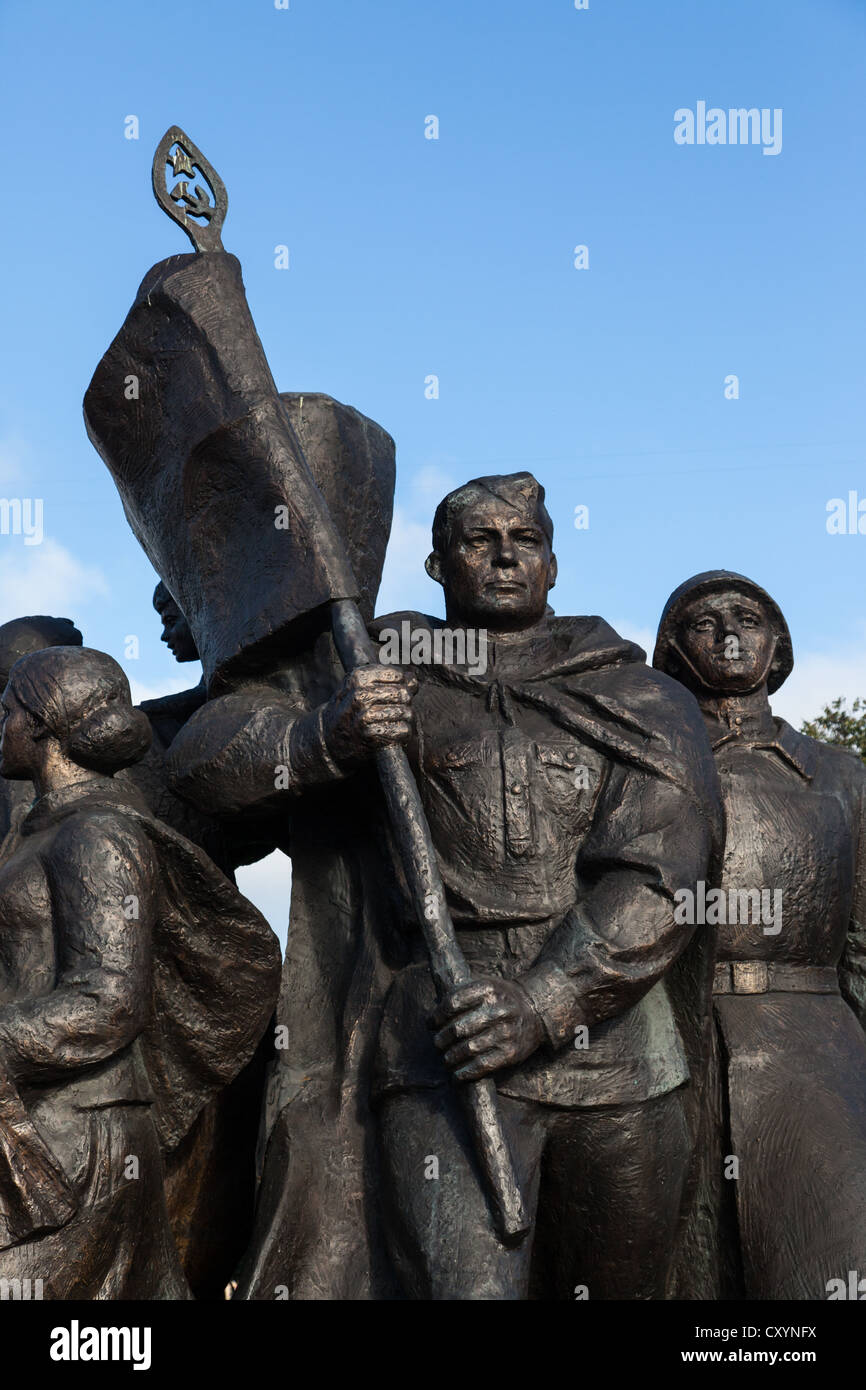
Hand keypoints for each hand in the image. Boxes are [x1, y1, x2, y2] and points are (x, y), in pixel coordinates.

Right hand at [322, 665, 417, 765]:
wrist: (330, 737)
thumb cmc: (350, 708)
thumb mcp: (361, 687)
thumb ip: (389, 680)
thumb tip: (413, 679)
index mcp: (358, 677)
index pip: (398, 675)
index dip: (402, 684)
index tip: (394, 691)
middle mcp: (360, 695)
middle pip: (404, 694)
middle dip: (405, 703)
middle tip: (396, 708)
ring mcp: (365, 716)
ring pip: (406, 712)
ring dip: (405, 719)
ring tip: (394, 721)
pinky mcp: (371, 735)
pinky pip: (403, 730)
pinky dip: (403, 733)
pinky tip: (393, 732)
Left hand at [431, 976, 545, 1080]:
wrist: (535, 1011)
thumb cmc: (501, 999)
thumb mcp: (485, 985)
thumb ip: (461, 994)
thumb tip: (432, 1019)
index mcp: (489, 989)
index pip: (453, 1002)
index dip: (438, 1015)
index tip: (431, 1024)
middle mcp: (499, 1010)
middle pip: (459, 1028)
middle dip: (442, 1039)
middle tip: (437, 1044)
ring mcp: (506, 1032)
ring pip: (468, 1049)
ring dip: (451, 1058)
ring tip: (445, 1060)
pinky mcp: (511, 1053)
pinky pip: (482, 1066)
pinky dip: (465, 1073)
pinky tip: (457, 1074)